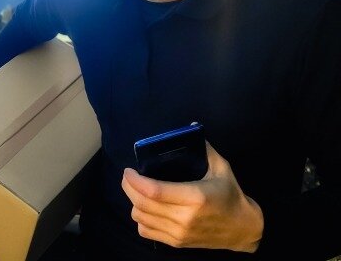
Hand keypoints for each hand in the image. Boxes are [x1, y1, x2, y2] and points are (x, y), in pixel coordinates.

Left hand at [121, 142, 263, 251]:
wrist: (243, 228)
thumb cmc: (230, 194)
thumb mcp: (222, 168)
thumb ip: (204, 148)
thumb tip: (190, 127)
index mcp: (194, 197)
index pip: (154, 191)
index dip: (135, 181)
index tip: (128, 170)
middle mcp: (184, 217)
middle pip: (142, 204)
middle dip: (128, 187)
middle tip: (127, 176)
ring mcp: (179, 233)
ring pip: (141, 218)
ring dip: (133, 202)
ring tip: (136, 190)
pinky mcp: (177, 243)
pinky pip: (146, 232)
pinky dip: (140, 219)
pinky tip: (145, 208)